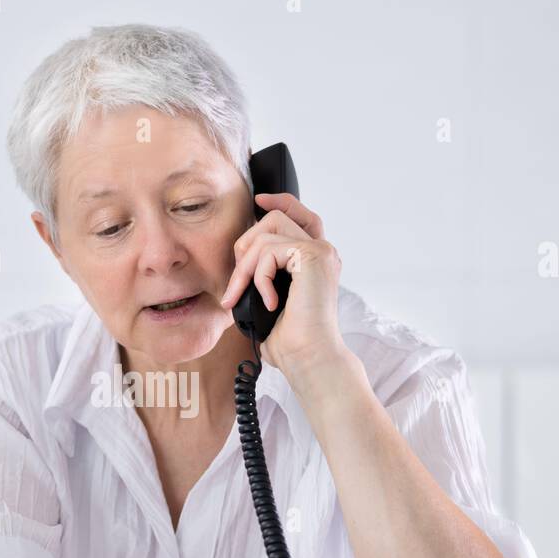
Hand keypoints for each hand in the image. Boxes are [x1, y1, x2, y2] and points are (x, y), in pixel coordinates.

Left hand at [218, 193, 347, 379]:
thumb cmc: (291, 340)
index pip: (299, 214)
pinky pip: (269, 251)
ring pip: (266, 234)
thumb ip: (263, 275)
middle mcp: (322, 251)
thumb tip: (239, 263)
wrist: (308, 357)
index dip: (279, 201)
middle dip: (245, 247)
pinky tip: (270, 301)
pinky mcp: (313, 256)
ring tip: (244, 297)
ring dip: (245, 268)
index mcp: (314, 259)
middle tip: (236, 285)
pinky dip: (259, 277)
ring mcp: (320, 251)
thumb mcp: (269, 300)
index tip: (258, 200)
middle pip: (273, 218)